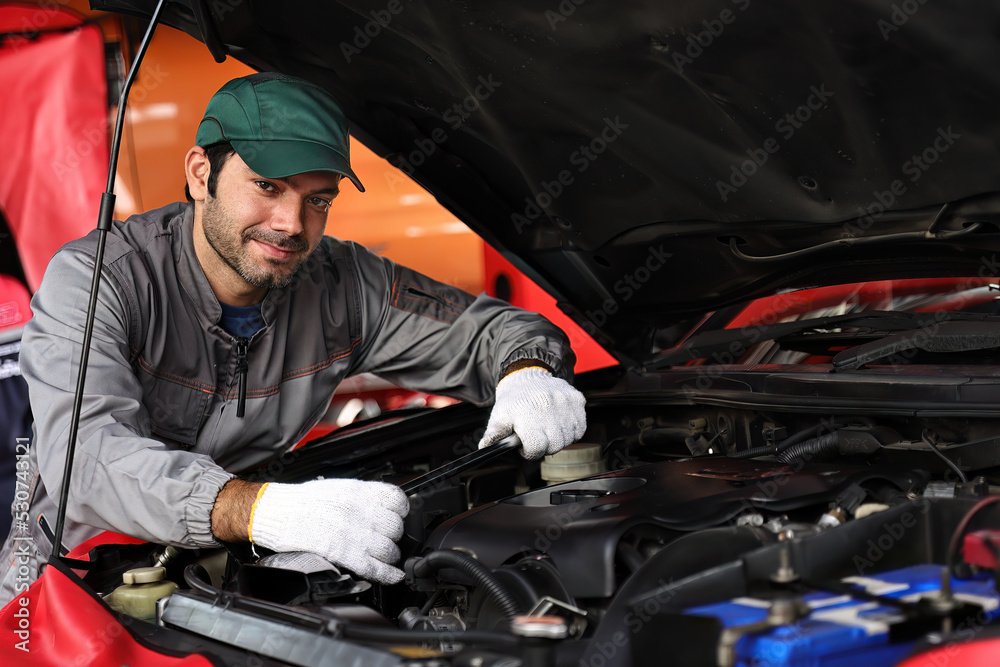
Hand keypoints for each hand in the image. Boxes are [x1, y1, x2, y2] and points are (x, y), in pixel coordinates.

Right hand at [249, 478, 408, 583]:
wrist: (278, 512)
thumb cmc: (303, 501)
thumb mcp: (339, 487)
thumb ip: (363, 497)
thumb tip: (382, 507)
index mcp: (359, 492)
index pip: (397, 499)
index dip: (401, 510)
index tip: (399, 516)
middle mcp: (360, 511)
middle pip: (395, 527)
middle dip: (394, 535)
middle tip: (387, 539)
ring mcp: (354, 533)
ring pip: (389, 549)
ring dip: (390, 555)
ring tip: (385, 556)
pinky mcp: (344, 554)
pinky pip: (375, 568)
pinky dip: (388, 574)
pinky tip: (394, 576)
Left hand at [478, 367, 585, 458]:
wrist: (528, 375)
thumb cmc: (514, 400)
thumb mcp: (499, 416)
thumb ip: (493, 435)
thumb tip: (485, 448)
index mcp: (528, 413)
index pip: (536, 448)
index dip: (530, 451)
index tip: (526, 445)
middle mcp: (548, 407)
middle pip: (554, 446)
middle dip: (544, 445)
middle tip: (537, 435)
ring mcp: (565, 403)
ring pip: (569, 439)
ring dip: (559, 438)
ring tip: (547, 427)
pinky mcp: (577, 399)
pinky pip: (580, 428)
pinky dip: (571, 430)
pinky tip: (559, 422)